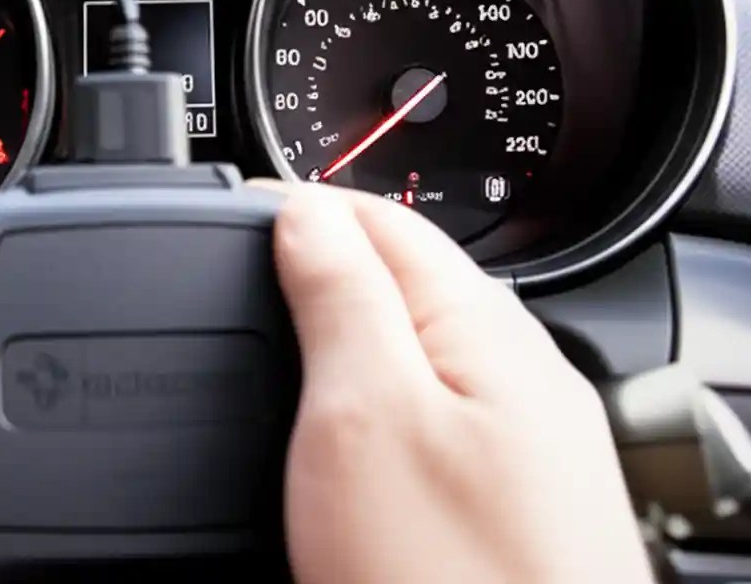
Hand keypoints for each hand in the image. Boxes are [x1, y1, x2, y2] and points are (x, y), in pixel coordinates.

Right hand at [269, 185, 652, 583]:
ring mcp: (516, 440)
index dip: (303, 204)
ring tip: (283, 311)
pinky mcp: (501, 500)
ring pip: (417, 343)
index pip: (384, 219)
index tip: (234, 212)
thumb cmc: (446, 582)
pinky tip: (344, 411)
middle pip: (407, 276)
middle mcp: (513, 375)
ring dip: (347, 318)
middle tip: (248, 257)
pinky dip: (373, 386)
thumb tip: (306, 212)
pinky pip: (431, 408)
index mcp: (482, 331)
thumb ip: (340, 299)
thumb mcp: (365, 418)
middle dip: (325, 256)